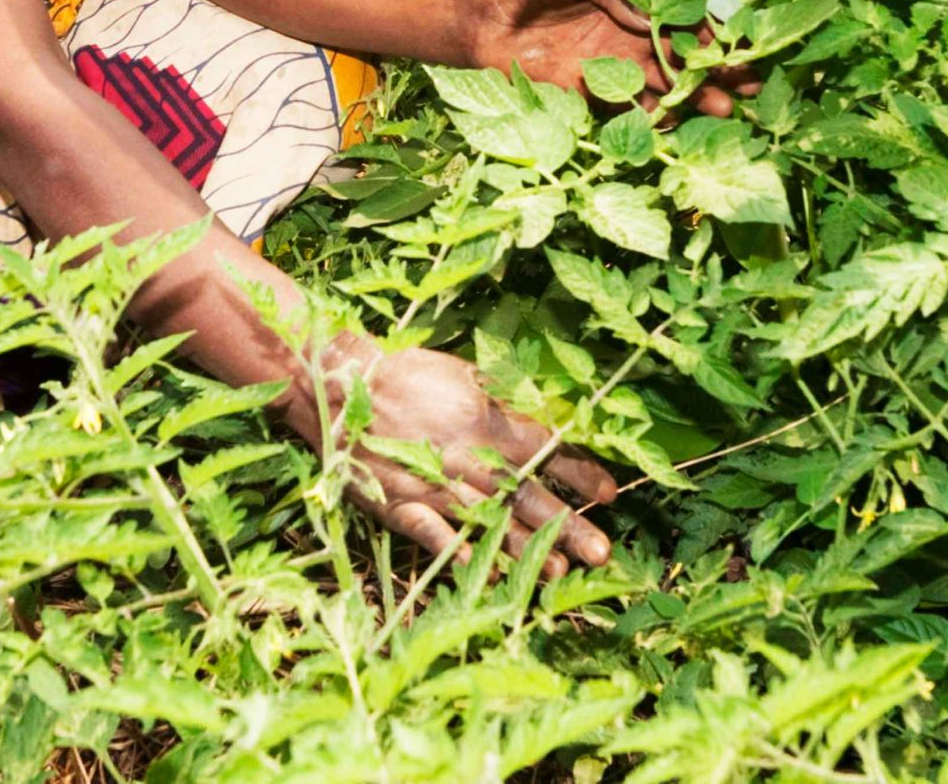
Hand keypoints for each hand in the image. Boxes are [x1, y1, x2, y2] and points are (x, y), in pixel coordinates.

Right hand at [318, 341, 616, 578]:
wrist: (339, 386)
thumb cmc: (405, 376)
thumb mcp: (462, 376)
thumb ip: (501, 402)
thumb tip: (544, 422)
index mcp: (486, 419)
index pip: (546, 449)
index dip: (579, 472)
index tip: (609, 493)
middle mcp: (468, 456)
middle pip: (527, 495)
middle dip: (567, 525)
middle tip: (602, 553)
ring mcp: (435, 485)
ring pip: (490, 522)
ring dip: (525, 548)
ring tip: (559, 572)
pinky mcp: (403, 505)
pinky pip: (435, 535)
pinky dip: (458, 552)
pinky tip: (483, 572)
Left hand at [462, 0, 748, 116]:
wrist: (478, 17)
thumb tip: (646, 18)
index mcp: (633, 2)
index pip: (681, 17)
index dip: (709, 30)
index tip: (735, 43)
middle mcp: (630, 38)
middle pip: (683, 56)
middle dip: (716, 69)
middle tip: (748, 84)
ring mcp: (613, 69)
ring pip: (665, 87)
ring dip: (694, 98)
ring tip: (724, 108)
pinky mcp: (590, 97)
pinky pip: (629, 111)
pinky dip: (653, 119)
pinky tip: (678, 125)